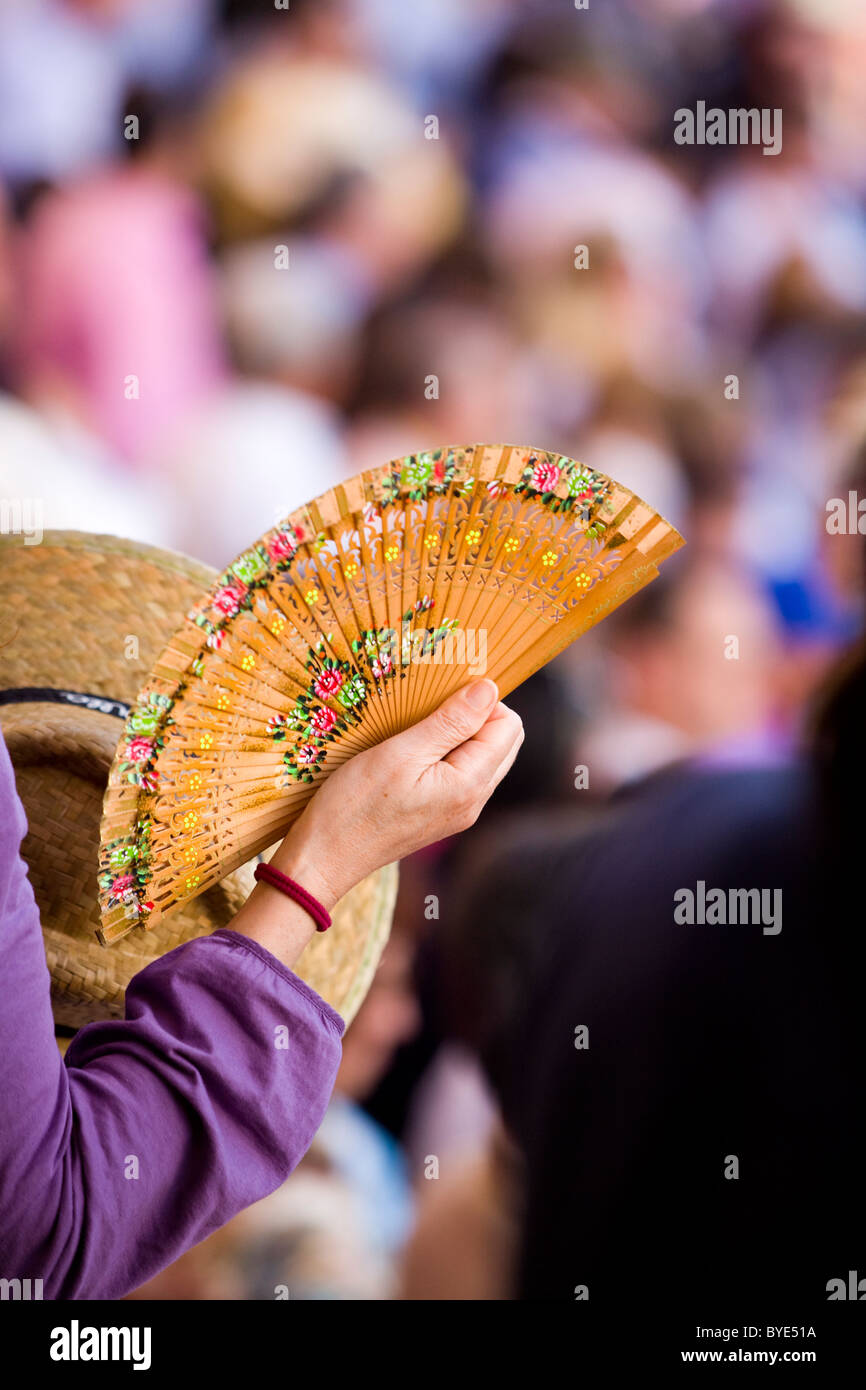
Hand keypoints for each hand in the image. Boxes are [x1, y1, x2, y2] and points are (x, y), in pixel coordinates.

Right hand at [230, 680, 522, 969]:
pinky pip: (464, 774)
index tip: (444, 692)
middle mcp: (474, 801)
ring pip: (484, 757)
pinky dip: (449, 752)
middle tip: (432, 704)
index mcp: (470, 785)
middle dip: (478, 715)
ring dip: (462, 733)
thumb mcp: (401, 753)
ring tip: (420, 725)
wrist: (325, 858)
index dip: (483, 701)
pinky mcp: (442, 816)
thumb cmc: (355, 805)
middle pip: (503, 742)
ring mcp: (459, 812)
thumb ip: (450, 722)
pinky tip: (415, 748)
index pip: (508, 727)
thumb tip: (488, 689)